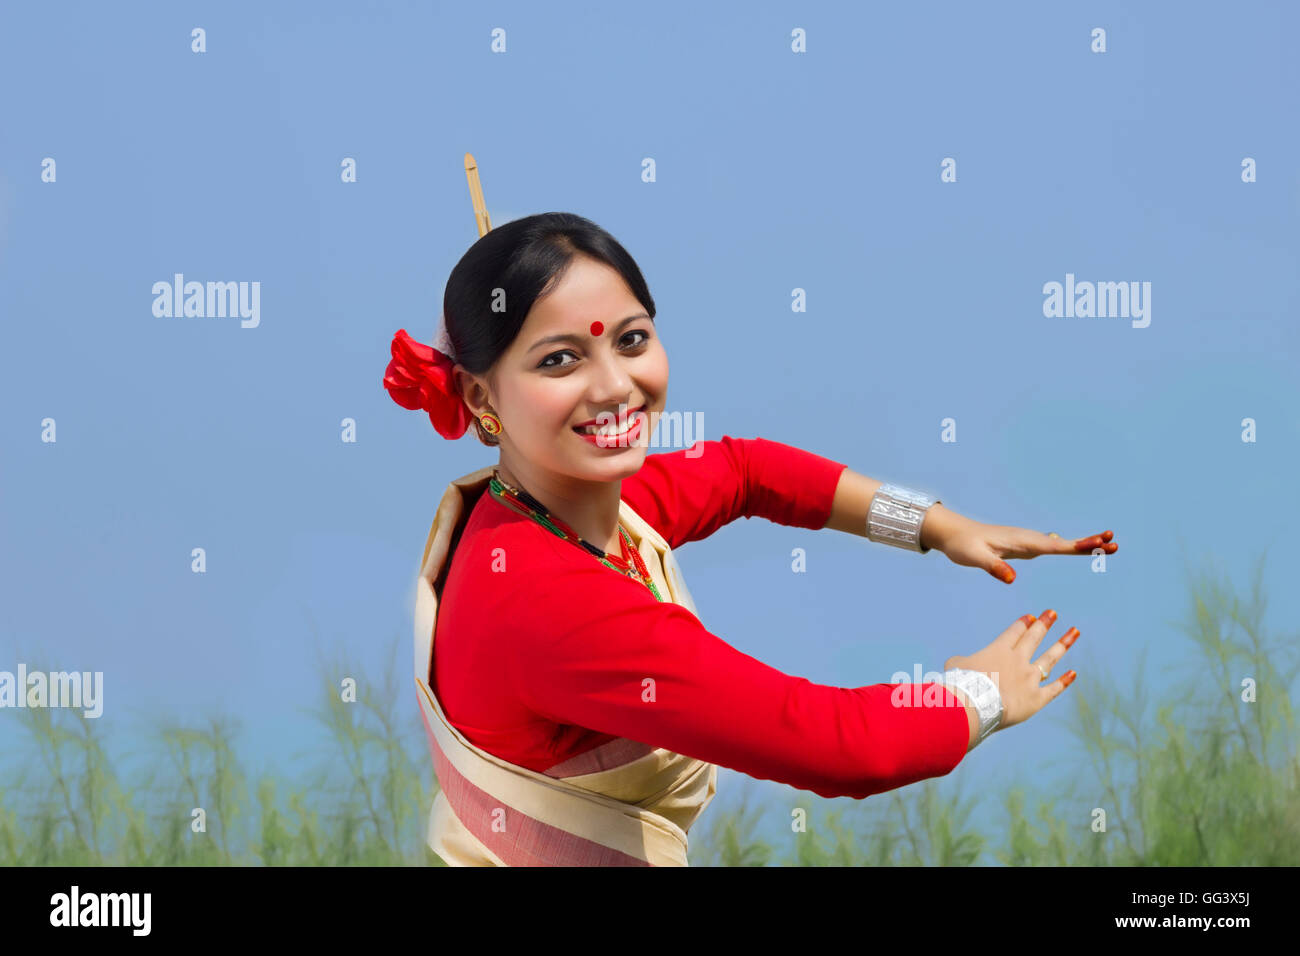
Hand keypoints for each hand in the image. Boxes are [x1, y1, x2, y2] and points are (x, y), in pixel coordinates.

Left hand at [922, 506, 1116, 583]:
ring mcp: (1026, 542)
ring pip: (1059, 544)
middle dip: (1088, 543)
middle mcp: (1027, 539)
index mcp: (1020, 541)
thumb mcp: (975, 558)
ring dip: (1081, 544)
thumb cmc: (963, 545)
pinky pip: (1049, 547)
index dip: (1077, 546)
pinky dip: (1065, 547)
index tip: (1099, 544)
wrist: (952, 533)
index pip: (1054, 546)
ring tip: (1106, 544)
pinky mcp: (1022, 547)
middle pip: (1063, 543)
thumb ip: (994, 567)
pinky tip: (1073, 546)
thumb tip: (1013, 578)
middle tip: (1114, 542)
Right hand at [945, 610, 1079, 741]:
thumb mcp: (954, 665)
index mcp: (998, 650)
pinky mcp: (1036, 699)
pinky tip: (1073, 673)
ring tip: (1074, 632)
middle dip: (1044, 624)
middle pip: (1034, 638)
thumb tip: (962, 664)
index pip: (1014, 633)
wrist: (974, 704)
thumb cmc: (960, 682)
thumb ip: (963, 661)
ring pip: (1049, 658)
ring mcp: (1029, 678)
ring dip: (1062, 644)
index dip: (1023, 624)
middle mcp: (1017, 660)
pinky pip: (1053, 689)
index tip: (1030, 617)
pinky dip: (1064, 682)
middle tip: (1053, 613)